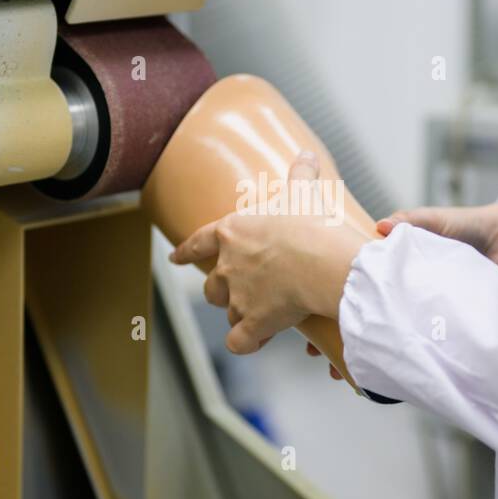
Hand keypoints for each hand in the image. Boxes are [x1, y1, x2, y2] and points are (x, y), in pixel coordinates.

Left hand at [169, 151, 369, 355]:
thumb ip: (301, 175)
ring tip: (262, 316)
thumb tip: (307, 155)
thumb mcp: (304, 193)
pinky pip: (239, 341)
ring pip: (229, 313)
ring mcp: (238, 297)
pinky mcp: (253, 322)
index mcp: (232, 232)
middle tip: (243, 291)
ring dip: (241, 316)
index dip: (186, 252)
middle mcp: (227, 266)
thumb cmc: (311, 224)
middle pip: (212, 286)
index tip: (175, 258)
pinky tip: (257, 341)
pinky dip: (246, 343)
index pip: (198, 242)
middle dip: (222, 290)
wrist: (322, 261)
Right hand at [304, 199, 497, 380]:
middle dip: (338, 337)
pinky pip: (416, 347)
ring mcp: (420, 312)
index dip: (330, 302)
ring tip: (341, 372)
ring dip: (364, 353)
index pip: (355, 288)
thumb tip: (380, 227)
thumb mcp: (440, 222)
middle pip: (365, 317)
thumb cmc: (476, 227)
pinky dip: (400, 362)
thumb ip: (415, 221)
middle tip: (319, 358)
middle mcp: (403, 292)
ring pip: (386, 337)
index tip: (309, 319)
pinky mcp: (442, 327)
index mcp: (396, 266)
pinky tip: (384, 375)